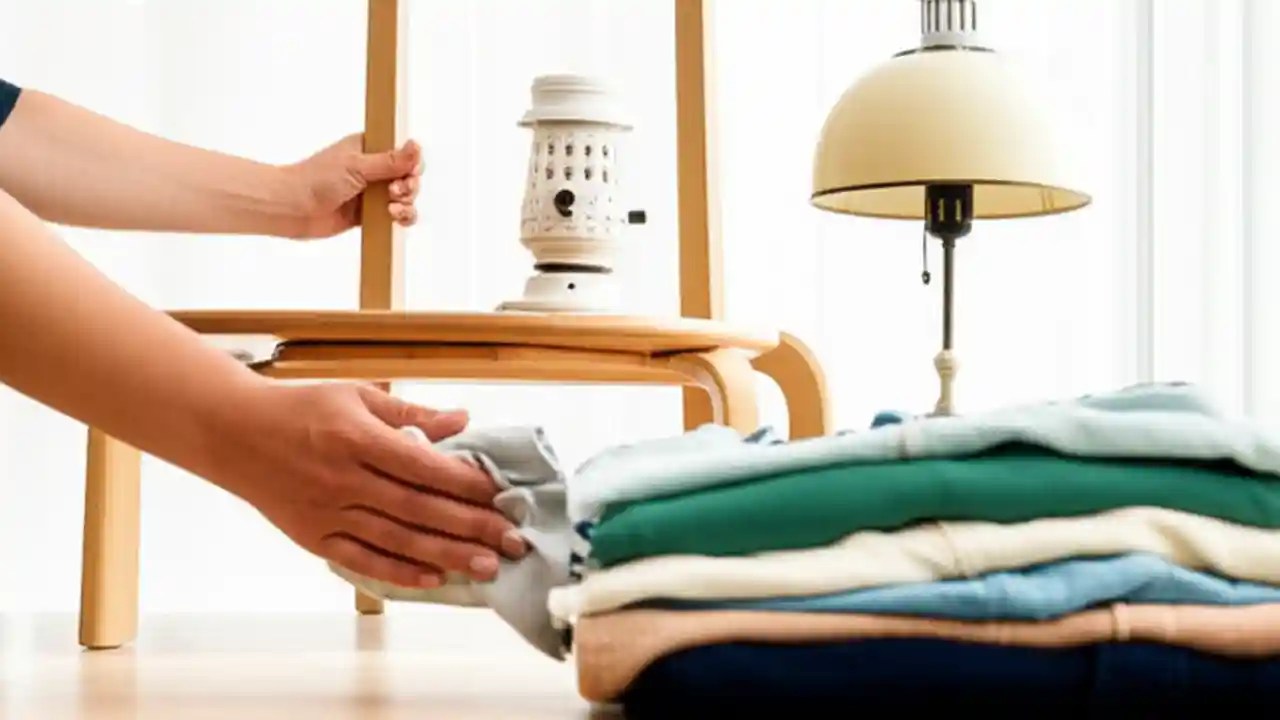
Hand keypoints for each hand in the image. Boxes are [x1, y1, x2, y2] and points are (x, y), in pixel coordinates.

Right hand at [206, 382, 527, 588]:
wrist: (234, 433)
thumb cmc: (301, 408)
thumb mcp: (356, 396)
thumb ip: (410, 413)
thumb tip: (462, 419)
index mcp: (356, 438)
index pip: (423, 466)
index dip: (465, 483)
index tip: (501, 494)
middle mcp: (343, 479)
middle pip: (417, 508)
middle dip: (470, 526)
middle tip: (511, 540)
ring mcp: (328, 513)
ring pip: (397, 539)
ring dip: (446, 555)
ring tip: (487, 565)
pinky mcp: (314, 538)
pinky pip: (363, 560)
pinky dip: (400, 572)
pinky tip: (435, 578)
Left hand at [283, 133, 421, 238]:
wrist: (292, 208)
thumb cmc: (316, 179)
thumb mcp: (357, 166)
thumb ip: (390, 160)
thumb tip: (417, 146)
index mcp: (369, 149)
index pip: (403, 152)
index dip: (412, 163)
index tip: (409, 172)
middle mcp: (373, 169)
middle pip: (408, 176)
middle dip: (409, 186)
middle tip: (395, 191)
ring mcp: (371, 193)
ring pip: (404, 198)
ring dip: (406, 204)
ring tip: (393, 209)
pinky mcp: (368, 214)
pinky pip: (395, 216)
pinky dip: (401, 218)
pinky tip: (395, 218)